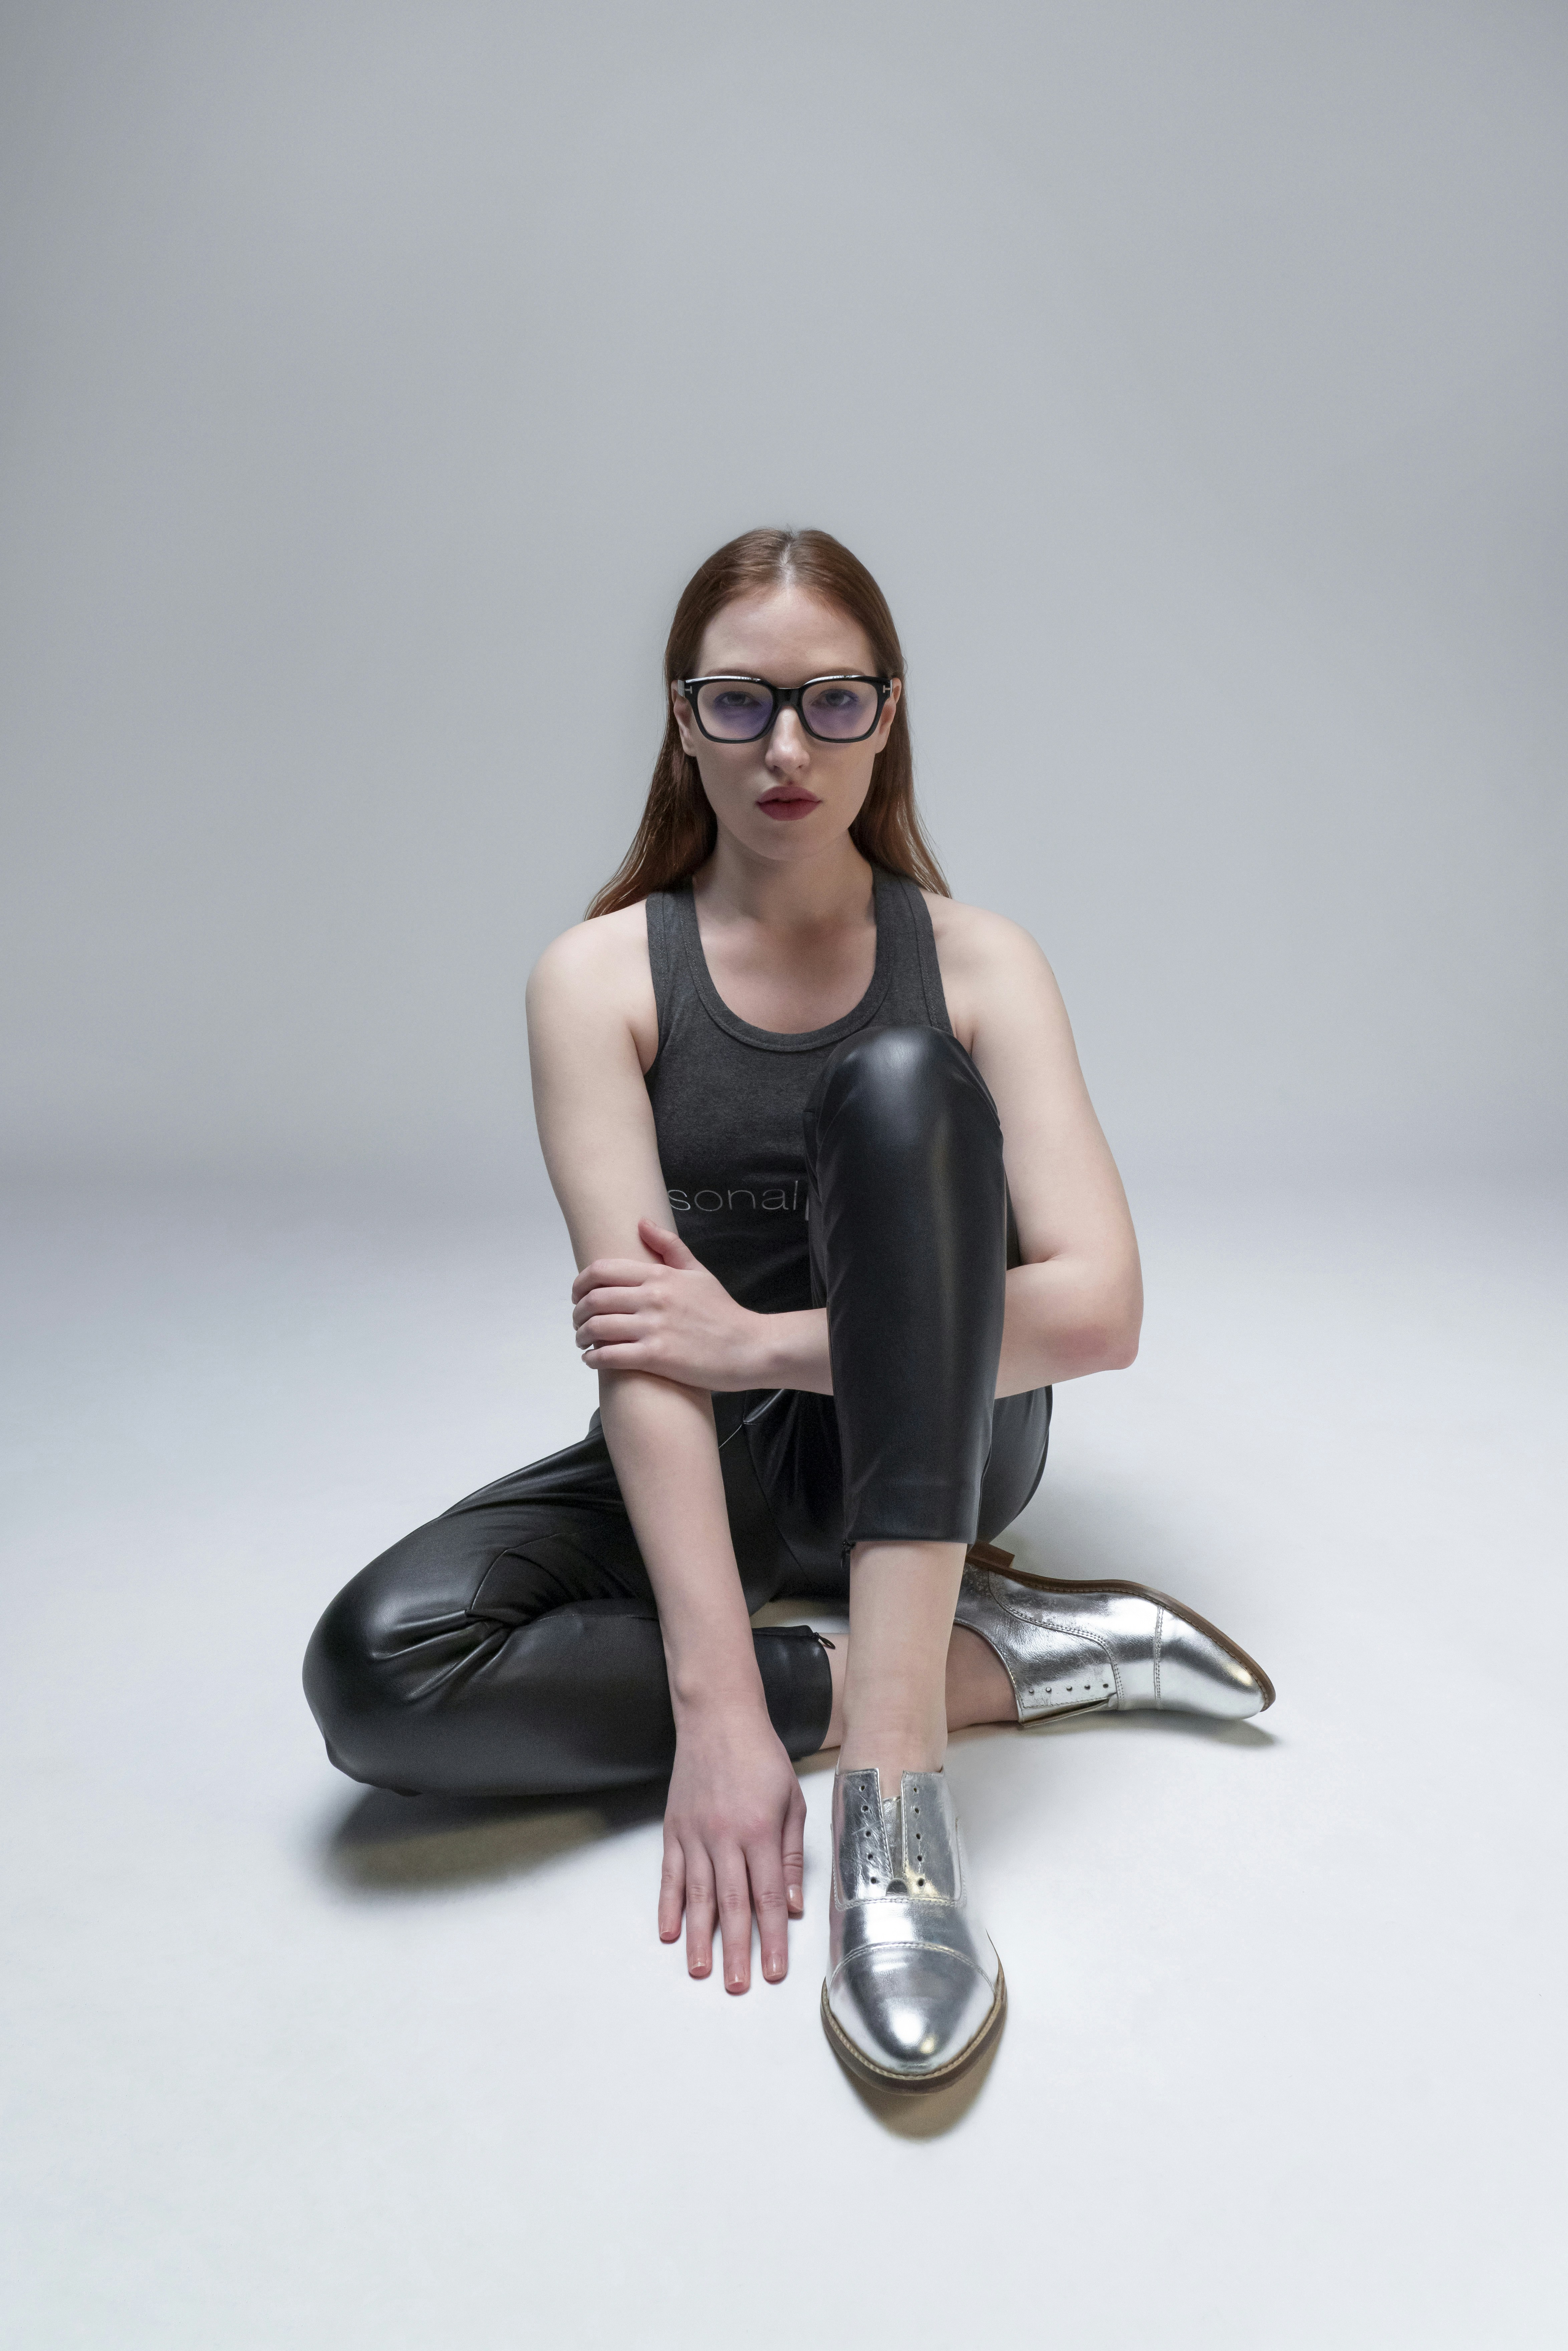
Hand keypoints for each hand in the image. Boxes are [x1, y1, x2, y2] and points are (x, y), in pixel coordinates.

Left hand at [572, 1219, 767, 1390]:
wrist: (749, 1347)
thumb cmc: (722, 1312)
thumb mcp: (698, 1272)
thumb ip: (669, 1246)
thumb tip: (641, 1222)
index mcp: (660, 1275)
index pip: (603, 1270)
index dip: (580, 1282)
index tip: (578, 1294)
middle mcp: (653, 1298)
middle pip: (594, 1299)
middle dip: (577, 1312)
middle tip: (578, 1322)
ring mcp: (654, 1328)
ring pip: (597, 1327)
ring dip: (582, 1336)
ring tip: (583, 1342)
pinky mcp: (657, 1357)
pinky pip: (610, 1356)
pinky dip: (593, 1358)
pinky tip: (593, 1360)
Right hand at [659, 1700, 807, 1989]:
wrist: (718, 1718)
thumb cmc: (761, 1757)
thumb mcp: (792, 1801)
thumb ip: (791, 1855)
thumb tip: (791, 1904)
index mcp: (760, 1831)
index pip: (767, 1896)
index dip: (771, 1938)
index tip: (773, 1972)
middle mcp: (725, 1837)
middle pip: (732, 1903)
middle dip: (736, 1949)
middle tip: (737, 1986)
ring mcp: (695, 1834)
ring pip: (697, 1895)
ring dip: (699, 1937)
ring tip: (701, 1971)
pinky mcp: (674, 1828)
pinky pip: (670, 1874)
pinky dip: (668, 1905)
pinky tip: (669, 1932)